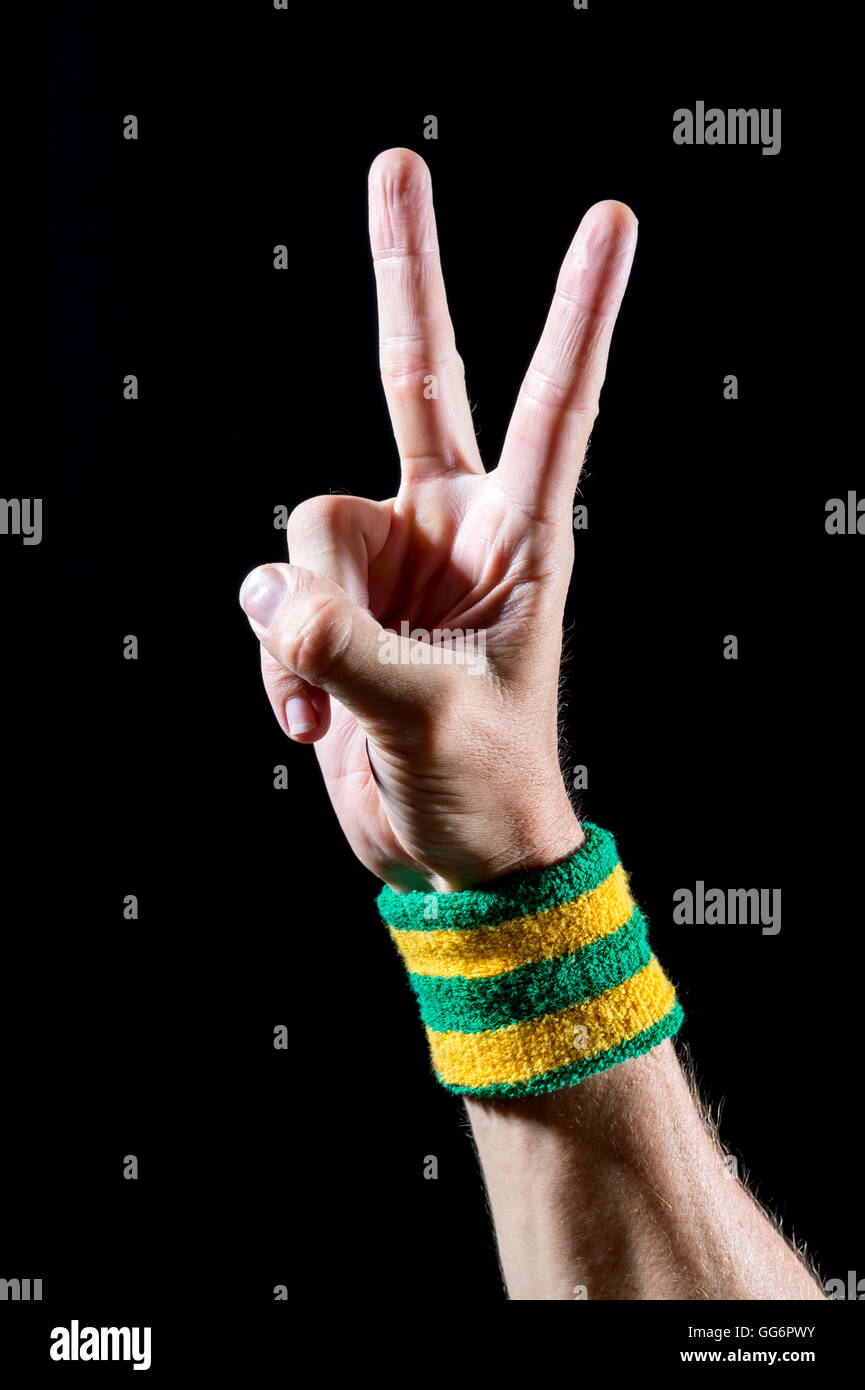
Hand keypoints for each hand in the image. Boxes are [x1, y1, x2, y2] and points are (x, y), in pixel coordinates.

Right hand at [240, 149, 636, 891]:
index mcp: (517, 539)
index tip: (611, 223)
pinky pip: (269, 599)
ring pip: (303, 533)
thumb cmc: (485, 781)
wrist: (452, 850)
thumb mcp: (430, 716)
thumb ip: (347, 648)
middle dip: (404, 272)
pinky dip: (276, 660)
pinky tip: (308, 715)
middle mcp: (448, 529)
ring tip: (327, 704)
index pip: (552, 406)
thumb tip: (267, 595)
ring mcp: (386, 564)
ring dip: (297, 628)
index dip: (577, 312)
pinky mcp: (333, 607)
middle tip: (395, 164)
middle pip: (416, 377)